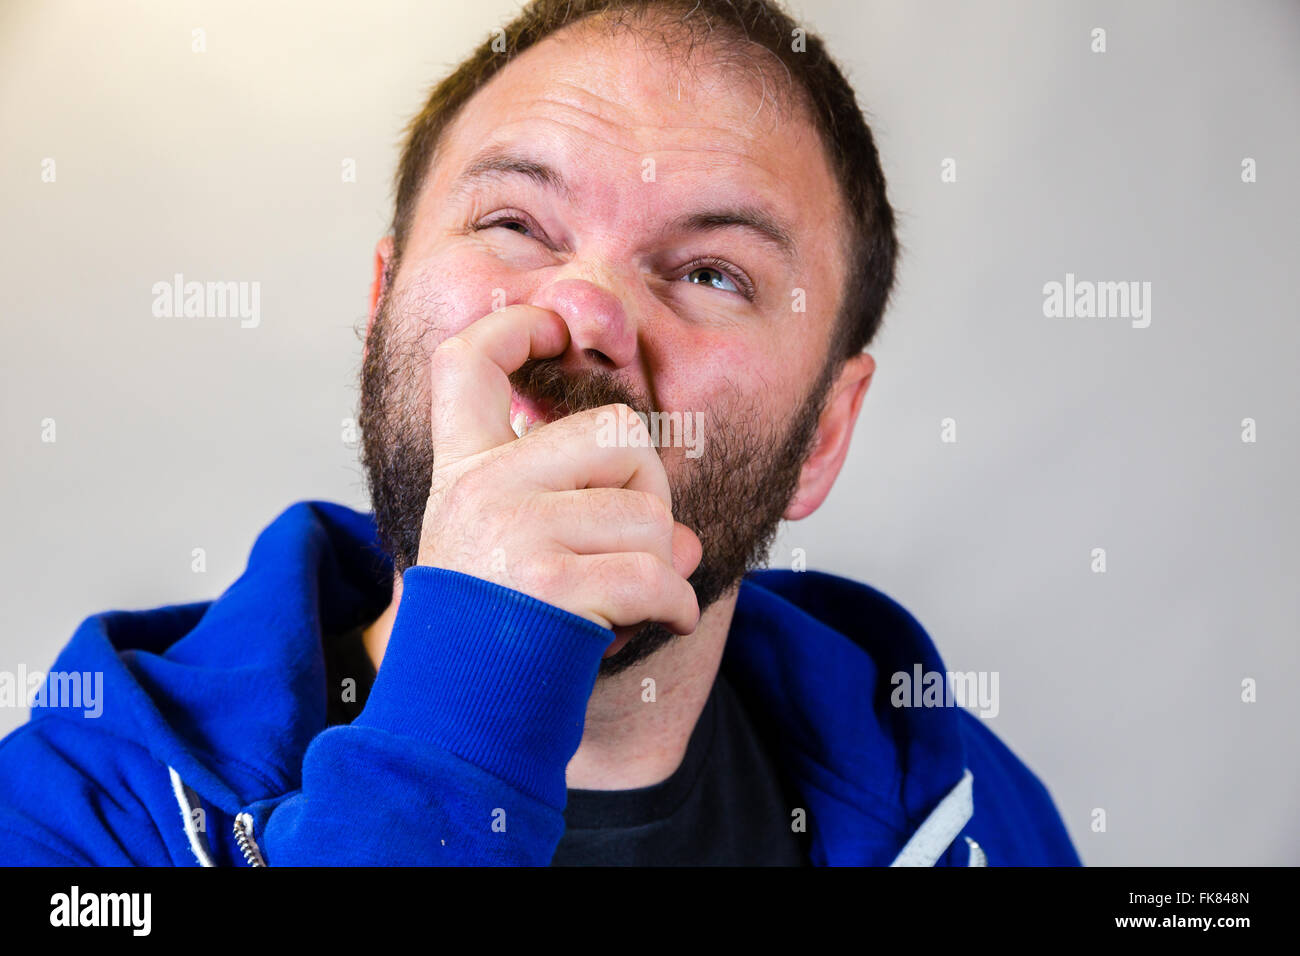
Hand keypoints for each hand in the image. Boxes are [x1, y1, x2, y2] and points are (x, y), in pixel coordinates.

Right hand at [415, 305, 701, 638]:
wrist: (455, 723)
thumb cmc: (492, 637)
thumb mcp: (519, 561)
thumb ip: (594, 524)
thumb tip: (686, 540)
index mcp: (464, 471)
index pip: (465, 363)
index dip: (513, 325)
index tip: (554, 325)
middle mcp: (481, 487)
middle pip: (617, 432)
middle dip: (653, 491)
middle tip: (636, 545)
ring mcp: (511, 529)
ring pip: (649, 515)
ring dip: (663, 566)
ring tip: (634, 601)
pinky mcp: (546, 582)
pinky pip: (655, 574)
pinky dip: (678, 605)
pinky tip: (667, 621)